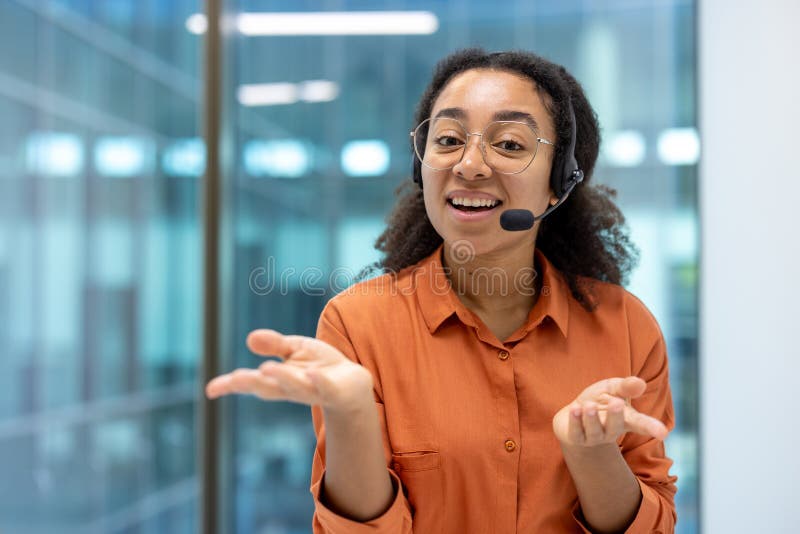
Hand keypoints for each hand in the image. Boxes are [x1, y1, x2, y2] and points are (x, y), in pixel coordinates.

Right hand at [205, 329, 373, 413]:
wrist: (354, 385)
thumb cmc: (320, 367)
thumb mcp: (295, 351)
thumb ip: (274, 345)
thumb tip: (250, 339)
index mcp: (279, 379)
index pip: (251, 383)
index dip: (230, 386)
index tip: (210, 390)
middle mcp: (292, 387)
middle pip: (268, 387)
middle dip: (252, 383)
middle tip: (235, 379)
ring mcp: (313, 390)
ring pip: (294, 386)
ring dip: (281, 379)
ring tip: (266, 369)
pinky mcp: (334, 390)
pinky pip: (325, 386)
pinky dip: (317, 380)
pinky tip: (311, 372)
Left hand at [552, 376, 667, 449]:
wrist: (574, 414)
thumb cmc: (599, 400)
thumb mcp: (613, 389)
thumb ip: (625, 386)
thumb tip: (640, 383)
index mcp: (625, 419)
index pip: (640, 423)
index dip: (652, 428)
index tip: (663, 432)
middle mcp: (610, 430)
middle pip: (615, 426)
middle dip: (615, 416)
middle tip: (617, 403)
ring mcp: (593, 437)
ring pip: (594, 430)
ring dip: (591, 418)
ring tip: (589, 406)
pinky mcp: (576, 438)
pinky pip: (576, 432)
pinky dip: (575, 421)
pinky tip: (574, 409)